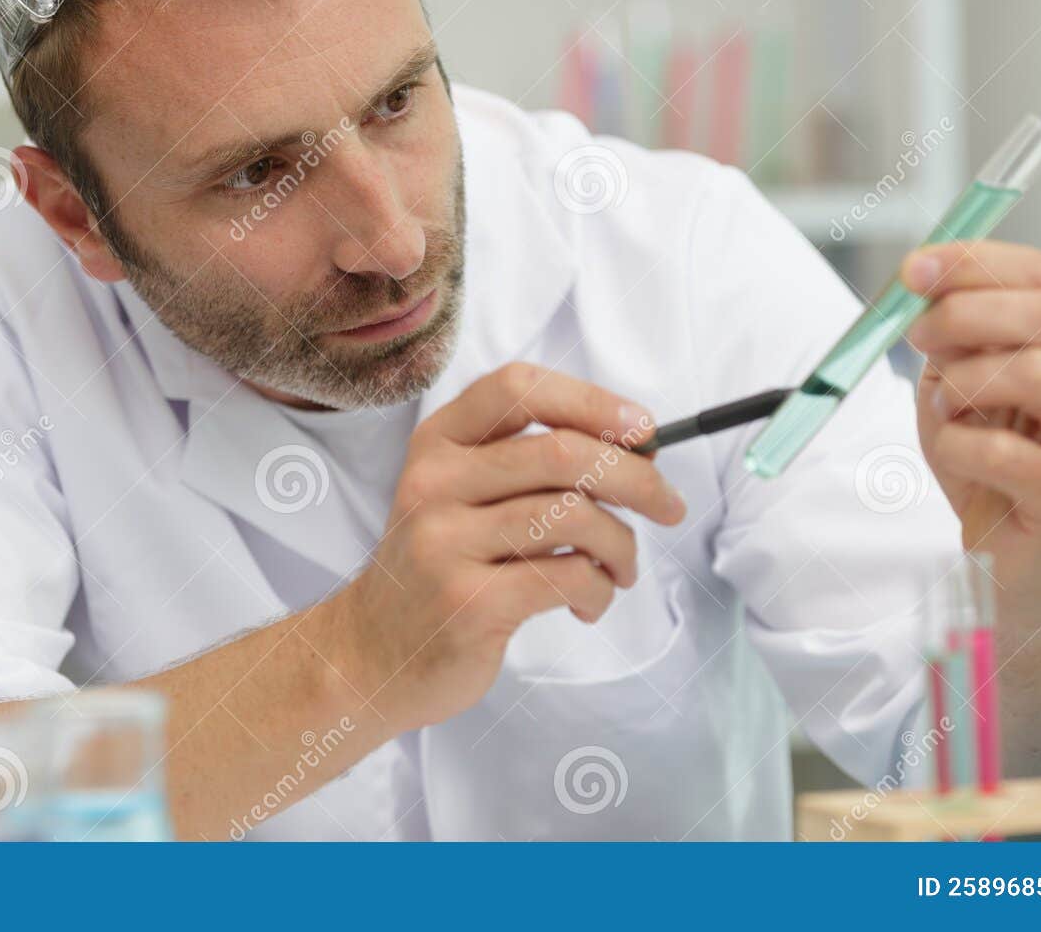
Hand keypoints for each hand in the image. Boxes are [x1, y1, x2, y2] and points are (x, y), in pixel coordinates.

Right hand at [328, 363, 685, 731]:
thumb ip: (530, 464)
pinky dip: (599, 589)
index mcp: (438, 442)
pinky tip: (590, 602)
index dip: (593, 402)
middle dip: (636, 479)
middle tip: (668, 505)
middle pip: (562, 453)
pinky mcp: (468, 603)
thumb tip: (637, 448)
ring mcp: (446, 543)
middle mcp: (435, 483)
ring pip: (573, 517)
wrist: (372, 652)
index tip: (644, 431)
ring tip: (621, 568)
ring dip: (621, 545)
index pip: (519, 388)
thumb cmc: (441, 567)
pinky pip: (567, 577)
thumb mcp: (462, 495)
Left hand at [903, 241, 1040, 601]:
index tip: (915, 269)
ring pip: (1039, 375)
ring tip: (944, 406)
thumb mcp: (953, 372)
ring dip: (966, 383)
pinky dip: (960, 445)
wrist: (1000, 535)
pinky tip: (954, 450)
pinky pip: (1008, 453)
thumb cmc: (980, 445)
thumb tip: (925, 277)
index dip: (977, 263)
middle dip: (968, 314)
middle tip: (918, 334)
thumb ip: (949, 327)